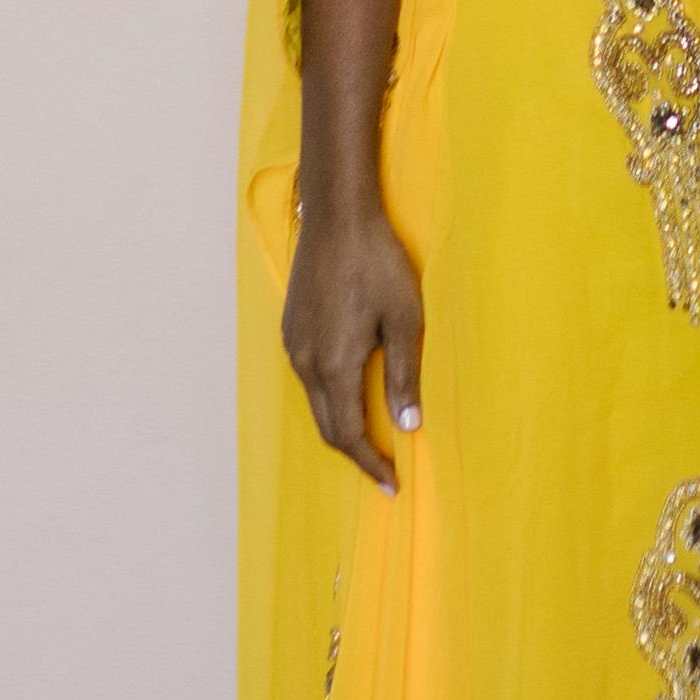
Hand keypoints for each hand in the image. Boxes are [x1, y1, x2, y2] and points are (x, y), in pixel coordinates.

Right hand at [283, 189, 422, 491]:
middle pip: (326, 425)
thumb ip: (404, 376)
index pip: (347, 433)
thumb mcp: (404, 319)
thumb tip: (408, 425)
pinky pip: (308, 378)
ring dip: (341, 423)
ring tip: (373, 435)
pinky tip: (351, 391)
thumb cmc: (377, 262)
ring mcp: (294, 343)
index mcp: (334, 363)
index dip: (370, 463)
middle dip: (355, 452)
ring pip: (314, 402)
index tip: (392, 483)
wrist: (337, 216)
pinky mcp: (291, 327)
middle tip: (386, 469)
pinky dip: (329, 398)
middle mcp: (306, 360)